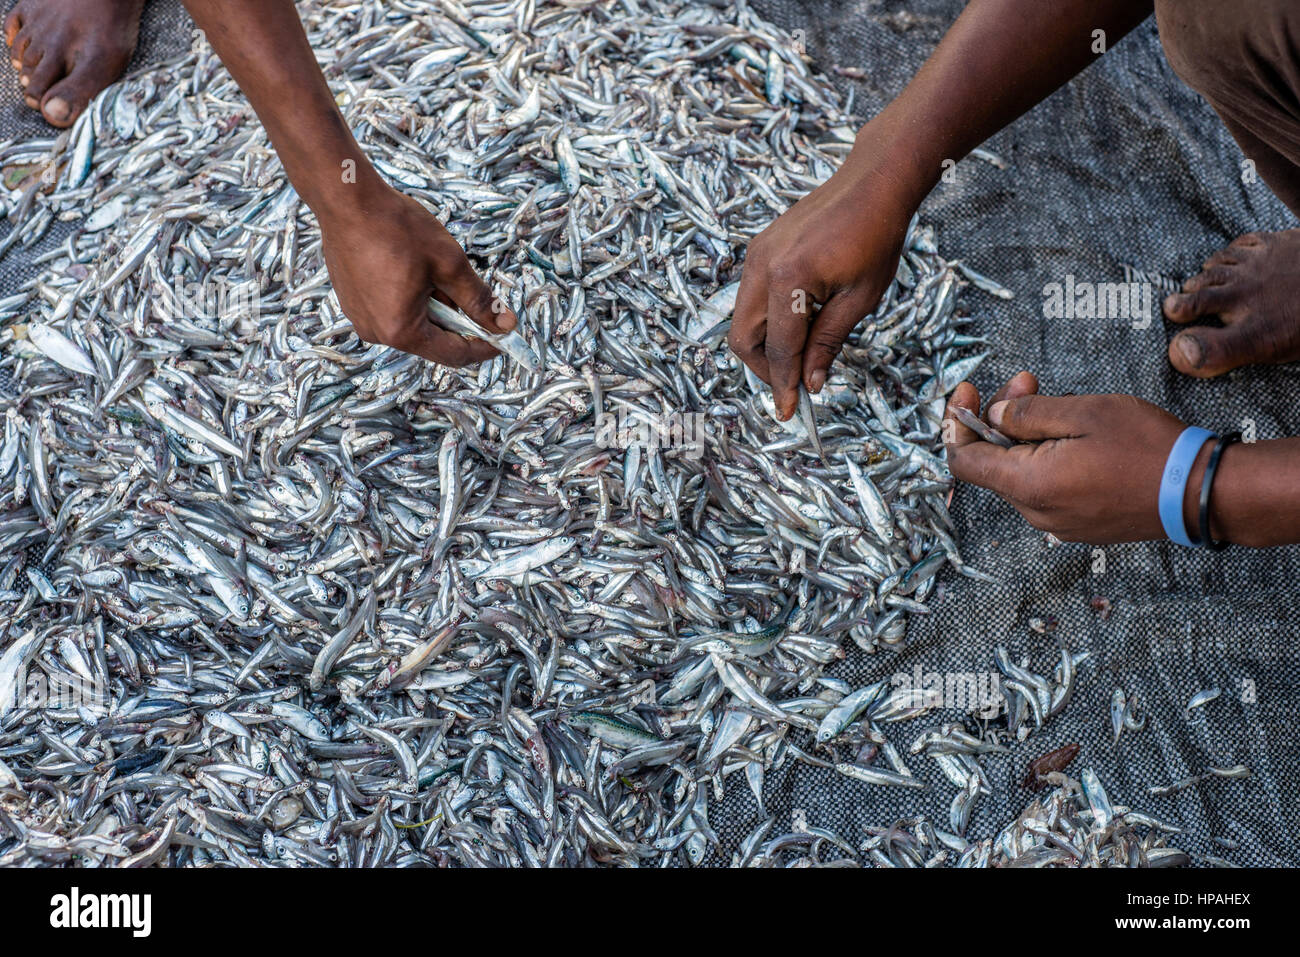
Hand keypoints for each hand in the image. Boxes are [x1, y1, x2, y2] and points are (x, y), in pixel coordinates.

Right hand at [318, 184, 516, 364]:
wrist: (346, 199)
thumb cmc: (397, 228)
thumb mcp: (449, 263)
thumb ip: (478, 300)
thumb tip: (505, 324)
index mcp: (401, 330)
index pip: (454, 355)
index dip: (483, 347)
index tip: (504, 335)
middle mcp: (377, 333)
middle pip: (433, 342)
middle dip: (459, 323)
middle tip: (474, 294)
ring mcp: (361, 319)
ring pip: (413, 327)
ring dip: (435, 309)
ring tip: (435, 273)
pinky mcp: (353, 304)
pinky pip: (392, 313)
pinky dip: (412, 301)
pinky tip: (414, 271)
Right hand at [729, 131, 914, 418]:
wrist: (873, 182)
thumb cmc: (877, 235)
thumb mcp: (860, 298)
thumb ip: (829, 342)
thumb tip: (811, 382)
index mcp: (788, 278)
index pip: (778, 348)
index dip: (783, 384)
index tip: (789, 411)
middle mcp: (761, 266)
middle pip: (743, 338)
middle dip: (765, 368)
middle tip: (795, 385)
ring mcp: (756, 254)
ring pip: (742, 319)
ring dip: (765, 344)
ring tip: (802, 354)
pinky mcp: (759, 248)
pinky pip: (751, 297)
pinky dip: (768, 320)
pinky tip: (800, 323)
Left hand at [944, 372, 1190, 543]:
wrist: (1203, 493)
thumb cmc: (1149, 450)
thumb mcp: (1084, 412)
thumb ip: (1028, 413)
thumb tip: (994, 416)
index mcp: (1028, 486)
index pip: (963, 460)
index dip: (957, 422)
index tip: (967, 391)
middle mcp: (1036, 512)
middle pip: (993, 461)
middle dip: (1001, 417)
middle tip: (1027, 381)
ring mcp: (1057, 523)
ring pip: (1020, 472)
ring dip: (1028, 435)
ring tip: (1061, 403)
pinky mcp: (1078, 523)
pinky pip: (1046, 486)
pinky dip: (1047, 457)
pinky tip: (1076, 435)